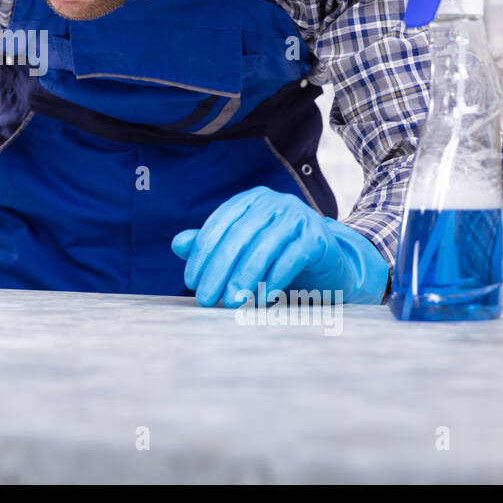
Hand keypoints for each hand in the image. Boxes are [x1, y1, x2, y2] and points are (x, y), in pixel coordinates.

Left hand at [171, 186, 387, 306]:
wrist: (325, 264)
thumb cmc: (276, 257)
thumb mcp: (242, 251)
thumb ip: (211, 245)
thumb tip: (177, 244)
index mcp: (250, 201)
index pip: (219, 225)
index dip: (202, 253)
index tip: (191, 282)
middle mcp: (274, 202)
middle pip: (239, 236)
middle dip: (219, 270)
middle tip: (206, 298)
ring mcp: (299, 216)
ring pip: (264, 247)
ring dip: (244, 278)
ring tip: (230, 302)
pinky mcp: (318, 236)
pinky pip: (291, 258)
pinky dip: (274, 280)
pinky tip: (261, 300)